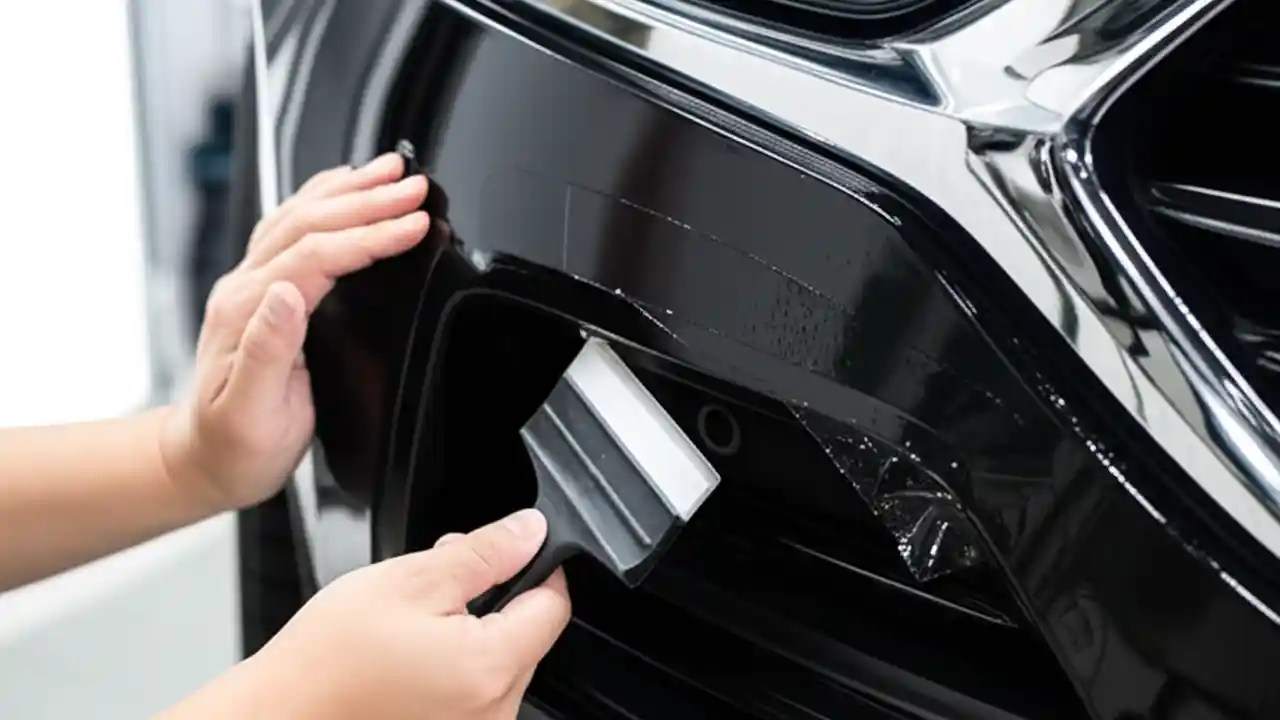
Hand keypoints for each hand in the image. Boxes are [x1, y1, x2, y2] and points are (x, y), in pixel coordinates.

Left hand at [160, 153, 428, 510]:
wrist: (203, 460)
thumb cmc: (235, 445)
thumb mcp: (253, 412)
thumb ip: (268, 350)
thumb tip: (288, 295)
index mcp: (249, 314)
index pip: (317, 255)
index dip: (369, 236)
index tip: (413, 225)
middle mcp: (246, 289)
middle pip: (310, 222)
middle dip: (368, 199)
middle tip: (416, 187)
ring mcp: (252, 285)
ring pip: (300, 215)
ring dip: (349, 189)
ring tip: (392, 171)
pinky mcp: (263, 290)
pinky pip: (295, 227)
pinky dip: (327, 200)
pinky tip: (347, 189)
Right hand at [173, 509, 571, 718]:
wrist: (277, 716)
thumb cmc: (327, 659)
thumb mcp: (410, 580)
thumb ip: (483, 553)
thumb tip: (530, 531)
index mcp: (492, 668)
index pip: (554, 605)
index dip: (536, 565)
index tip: (506, 548)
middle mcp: (494, 712)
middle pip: (528, 634)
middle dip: (496, 594)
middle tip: (440, 574)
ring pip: (500, 660)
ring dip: (473, 628)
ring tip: (414, 615)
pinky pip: (475, 690)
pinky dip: (454, 663)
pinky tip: (410, 651)